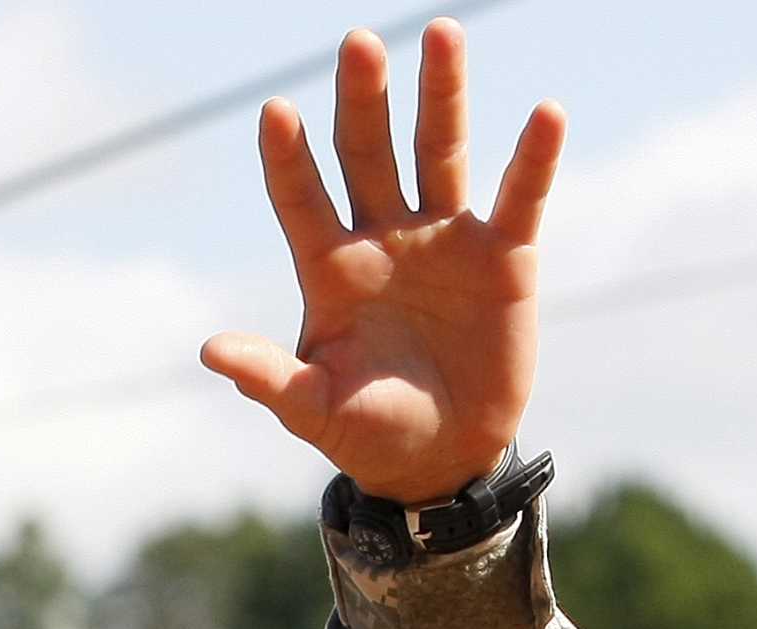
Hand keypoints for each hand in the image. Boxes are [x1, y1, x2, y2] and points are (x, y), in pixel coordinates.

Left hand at [201, 19, 563, 502]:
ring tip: (440, 33)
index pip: (301, 201)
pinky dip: (533, 159)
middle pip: (369, 155)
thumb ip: (271, 380)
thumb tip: (211, 352)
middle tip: (356, 44)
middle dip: (362, 102)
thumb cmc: (368, 432)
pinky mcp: (503, 256)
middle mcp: (383, 238)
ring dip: (440, 94)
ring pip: (440, 151)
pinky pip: (519, 197)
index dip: (287, 160)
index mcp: (330, 270)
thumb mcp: (315, 411)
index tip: (273, 111)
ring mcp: (443, 238)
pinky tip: (546, 114)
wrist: (442, 459)